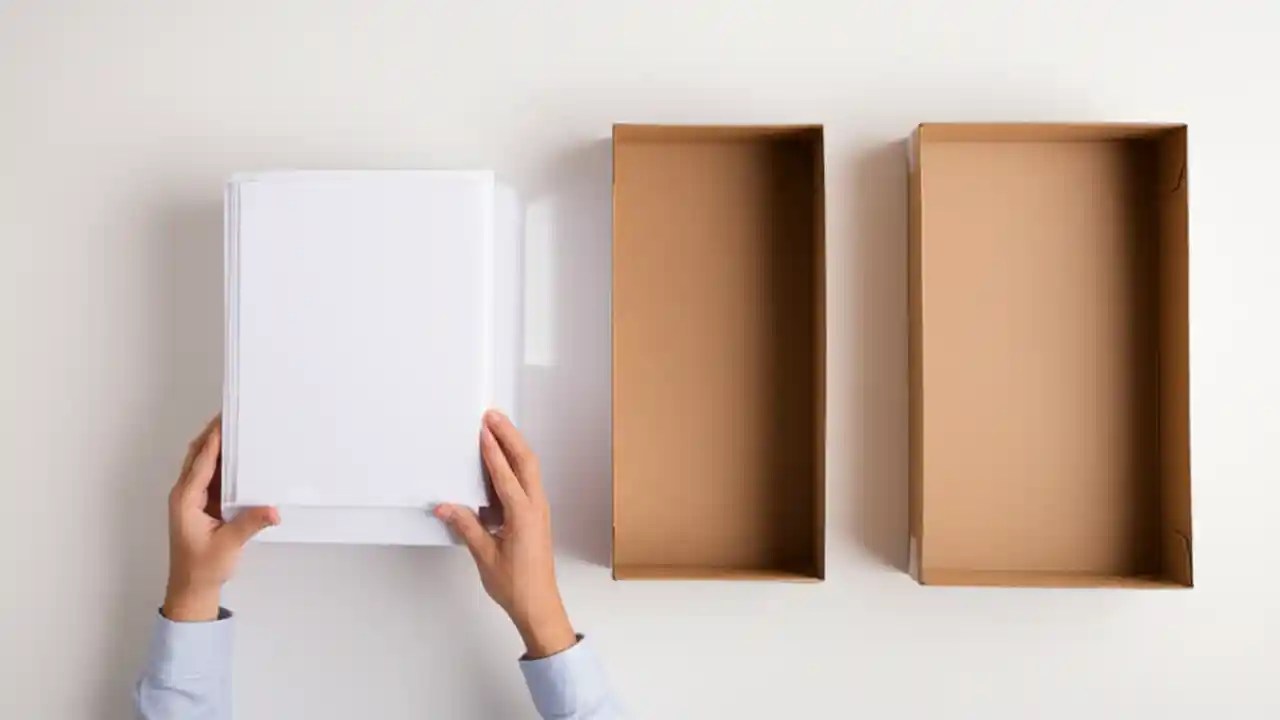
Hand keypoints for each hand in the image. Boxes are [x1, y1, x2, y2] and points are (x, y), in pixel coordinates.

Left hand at [162, 415, 278, 621]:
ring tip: (238, 429)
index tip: (225, 419)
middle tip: (232, 415)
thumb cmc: (202, 568)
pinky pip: (211, 476)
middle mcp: (185, 495)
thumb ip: (250, 524)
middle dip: (213, 434)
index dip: (213, 439)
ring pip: (203, 464)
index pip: (200, 461)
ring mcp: (193, 499)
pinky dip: (223, 463)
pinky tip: (240, 458)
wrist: (192, 589)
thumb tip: (274, 509)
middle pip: (197, 455)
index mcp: (185, 499)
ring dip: (218, 447)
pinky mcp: (203, 506)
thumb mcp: (228, 545)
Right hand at [435, 410, 576, 658]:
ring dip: (515, 446)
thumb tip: (445, 506)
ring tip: (499, 427)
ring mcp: (539, 510)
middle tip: (493, 416)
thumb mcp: (485, 556)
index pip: (506, 475)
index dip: (493, 450)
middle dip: (509, 436)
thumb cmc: (515, 585)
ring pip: (530, 468)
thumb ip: (466, 527)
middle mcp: (535, 507)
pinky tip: (504, 461)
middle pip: (525, 461)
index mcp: (523, 515)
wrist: (539, 604)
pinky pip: (528, 481)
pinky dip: (517, 464)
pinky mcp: (537, 516)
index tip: (483, 429)